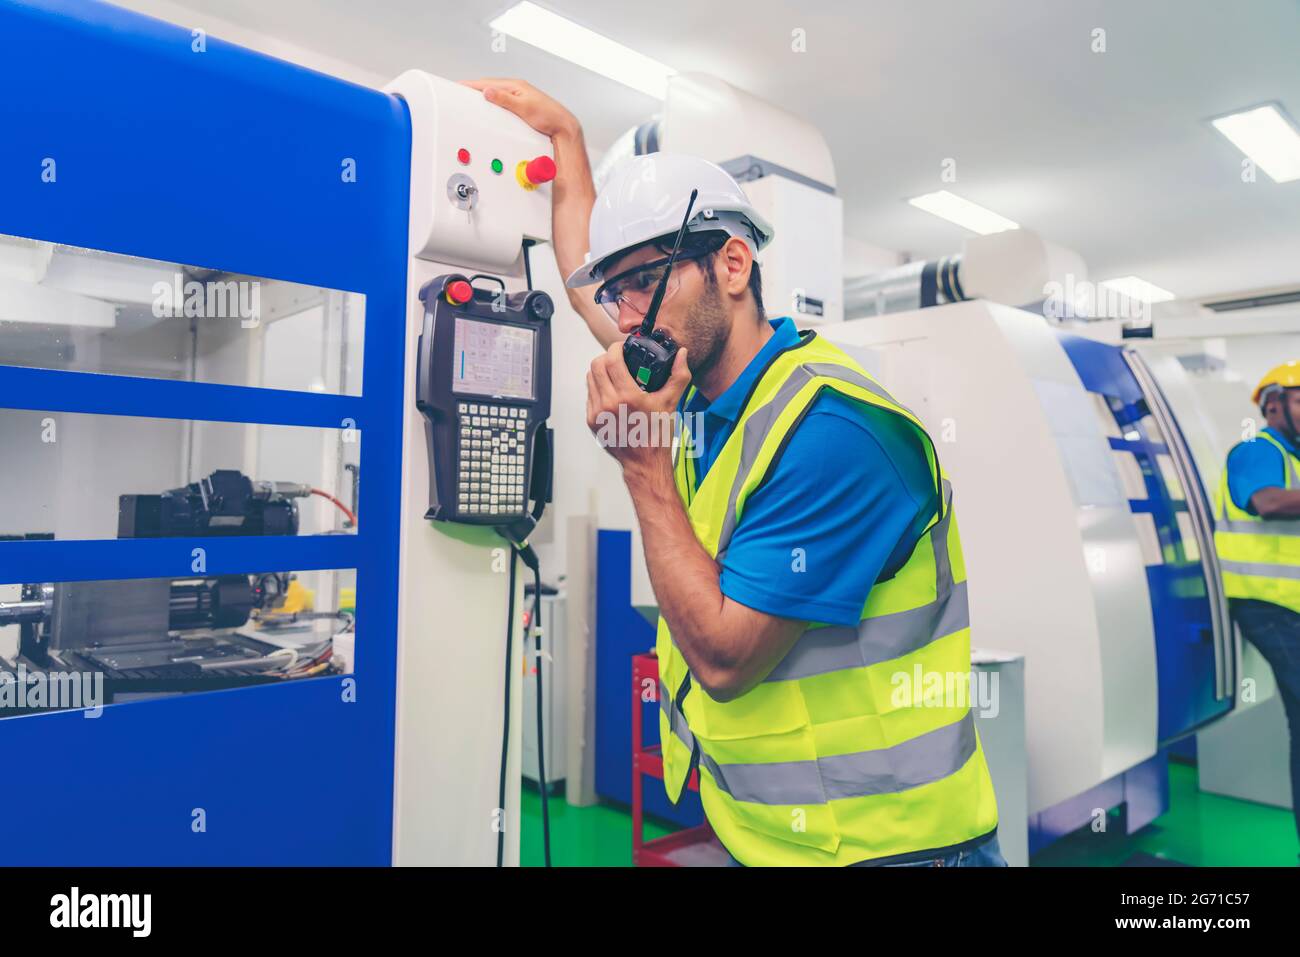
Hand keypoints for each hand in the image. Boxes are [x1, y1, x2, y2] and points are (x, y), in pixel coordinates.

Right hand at [460, 78, 579, 139]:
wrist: (563, 127)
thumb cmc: (550, 117)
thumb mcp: (525, 108)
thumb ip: (505, 100)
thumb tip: (488, 92)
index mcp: (516, 86)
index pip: (488, 83)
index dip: (472, 85)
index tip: (459, 86)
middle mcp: (516, 90)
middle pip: (489, 88)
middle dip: (474, 90)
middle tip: (460, 94)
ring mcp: (518, 99)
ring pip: (495, 96)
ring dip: (483, 98)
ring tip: (470, 102)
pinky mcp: (520, 108)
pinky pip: (501, 104)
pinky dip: (492, 105)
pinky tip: (489, 110)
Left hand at [586, 342, 690, 474]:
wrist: (644, 462)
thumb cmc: (657, 434)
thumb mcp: (671, 403)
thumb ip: (678, 376)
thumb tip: (682, 354)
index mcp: (627, 397)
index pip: (611, 360)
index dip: (615, 348)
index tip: (622, 348)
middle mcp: (608, 404)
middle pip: (596, 366)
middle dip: (606, 357)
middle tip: (618, 359)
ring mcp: (597, 413)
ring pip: (590, 379)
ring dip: (600, 371)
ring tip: (614, 374)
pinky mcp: (592, 420)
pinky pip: (590, 395)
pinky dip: (598, 388)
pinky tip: (611, 391)